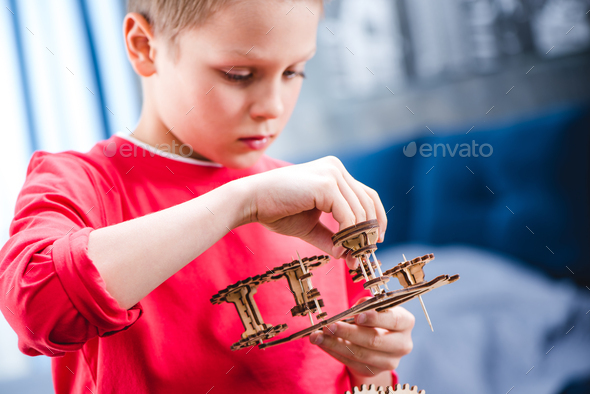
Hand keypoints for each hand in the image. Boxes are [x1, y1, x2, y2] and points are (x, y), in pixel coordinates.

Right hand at [241, 156, 386, 261]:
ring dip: (357, 238)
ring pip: (360, 211)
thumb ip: (332, 237)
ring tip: (348, 255)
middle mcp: (336, 169)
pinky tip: (337, 248)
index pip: (367, 195)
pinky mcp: (326, 184)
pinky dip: (347, 235)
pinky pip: (348, 215)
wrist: (251, 200)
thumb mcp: (311, 226)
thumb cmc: (276, 211)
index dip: (376, 219)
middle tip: (362, 255)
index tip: (373, 241)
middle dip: (369, 232)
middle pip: (368, 202)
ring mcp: (332, 174)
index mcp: (334, 172)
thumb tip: (351, 256)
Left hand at [309, 297, 414, 384]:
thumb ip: (365, 305)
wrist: (377, 339)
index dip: (375, 318)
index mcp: (405, 322)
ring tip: (317, 335)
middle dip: (348, 332)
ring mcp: (389, 361)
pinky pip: (351, 363)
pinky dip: (334, 352)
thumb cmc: (375, 316)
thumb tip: (352, 311)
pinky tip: (322, 343)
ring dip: (335, 344)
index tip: (357, 316)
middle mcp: (402, 344)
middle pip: (374, 340)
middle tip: (329, 326)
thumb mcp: (374, 306)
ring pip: (360, 354)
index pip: (393, 320)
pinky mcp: (374, 371)